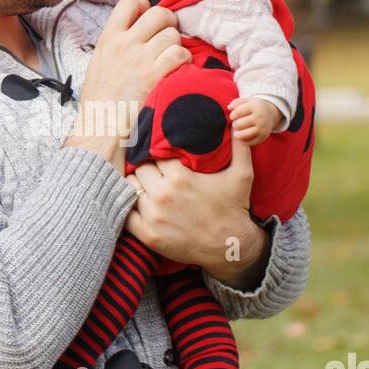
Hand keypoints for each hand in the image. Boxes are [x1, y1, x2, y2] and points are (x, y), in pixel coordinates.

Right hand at [67, 0, 191, 150]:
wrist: (101, 127)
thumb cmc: (99, 100)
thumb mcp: (98, 63)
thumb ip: (115, 44)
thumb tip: (134, 31)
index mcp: (109, 39)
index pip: (129, 3)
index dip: (145, 6)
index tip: (148, 17)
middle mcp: (125, 44)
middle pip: (159, 13)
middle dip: (169, 22)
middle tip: (168, 35)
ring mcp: (141, 59)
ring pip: (173, 34)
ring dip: (176, 45)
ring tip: (171, 59)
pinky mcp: (156, 76)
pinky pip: (180, 54)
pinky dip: (184, 61)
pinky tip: (177, 70)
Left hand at [125, 134, 268, 286]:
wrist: (230, 246)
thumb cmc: (234, 208)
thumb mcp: (243, 174)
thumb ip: (240, 145)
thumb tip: (237, 122)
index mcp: (180, 177)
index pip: (155, 154)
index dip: (158, 153)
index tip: (162, 155)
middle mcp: (163, 195)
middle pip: (140, 169)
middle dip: (146, 167)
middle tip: (154, 170)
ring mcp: (154, 216)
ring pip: (131, 188)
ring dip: (137, 185)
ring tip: (146, 184)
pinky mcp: (148, 235)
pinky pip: (126, 214)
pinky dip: (129, 207)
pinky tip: (138, 203)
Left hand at [228, 96, 281, 145]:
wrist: (270, 114)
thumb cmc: (254, 107)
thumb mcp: (247, 101)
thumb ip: (236, 102)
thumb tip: (229, 108)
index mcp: (255, 107)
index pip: (237, 112)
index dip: (232, 115)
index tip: (233, 116)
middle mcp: (260, 118)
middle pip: (238, 124)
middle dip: (234, 124)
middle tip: (236, 123)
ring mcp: (262, 128)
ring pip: (242, 135)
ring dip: (237, 134)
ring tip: (238, 131)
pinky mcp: (263, 138)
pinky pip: (248, 142)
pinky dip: (243, 140)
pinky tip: (244, 135)